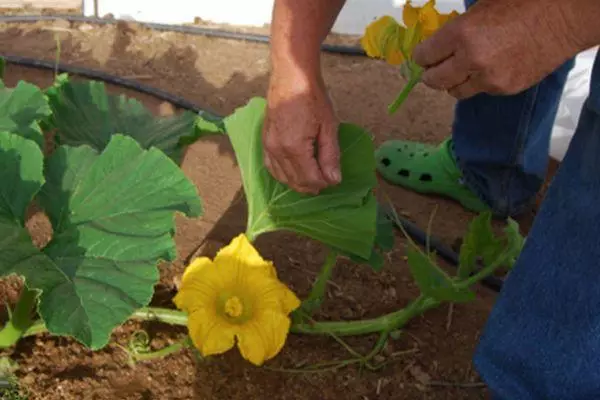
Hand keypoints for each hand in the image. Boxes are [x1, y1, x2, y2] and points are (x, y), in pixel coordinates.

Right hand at [262, 72, 340, 193]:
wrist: (291, 77)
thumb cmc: (313, 97)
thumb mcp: (328, 126)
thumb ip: (330, 155)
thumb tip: (333, 180)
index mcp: (294, 147)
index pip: (309, 179)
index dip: (323, 183)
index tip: (333, 179)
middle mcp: (277, 150)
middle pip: (295, 181)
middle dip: (312, 185)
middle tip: (325, 180)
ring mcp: (268, 146)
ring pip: (282, 177)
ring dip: (298, 183)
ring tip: (312, 178)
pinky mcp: (264, 141)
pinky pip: (271, 167)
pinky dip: (283, 175)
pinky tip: (294, 173)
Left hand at [412, 0, 582, 98]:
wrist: (562, 18)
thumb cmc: (521, 4)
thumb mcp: (480, 8)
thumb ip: (456, 29)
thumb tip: (438, 43)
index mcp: (461, 34)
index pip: (425, 56)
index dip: (422, 57)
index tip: (423, 57)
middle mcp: (470, 60)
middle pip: (434, 81)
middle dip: (430, 75)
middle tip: (432, 71)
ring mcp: (488, 78)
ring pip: (455, 91)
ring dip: (454, 82)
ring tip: (462, 71)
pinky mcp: (504, 89)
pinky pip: (480, 91)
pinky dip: (478, 83)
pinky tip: (489, 69)